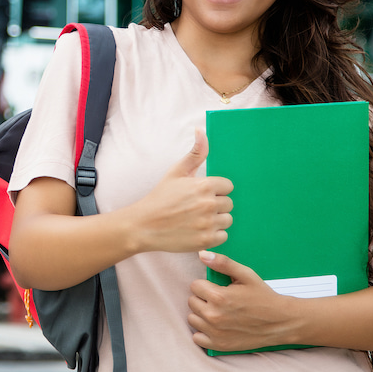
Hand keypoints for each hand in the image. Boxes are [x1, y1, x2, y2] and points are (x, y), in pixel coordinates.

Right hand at [128, 129, 234, 253]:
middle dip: (216, 205)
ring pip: (227, 220)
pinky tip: (199, 230)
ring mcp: (208, 223)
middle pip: (229, 203)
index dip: (215, 190)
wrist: (143, 225)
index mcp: (204, 185)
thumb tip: (202, 130)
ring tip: (198, 219)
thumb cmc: (160, 197)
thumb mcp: (176, 172)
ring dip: (217, 220)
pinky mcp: (206, 240)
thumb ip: (195, 153)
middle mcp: (208, 204)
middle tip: (197, 208)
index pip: (228, 186)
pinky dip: (214, 235)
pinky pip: (224, 236)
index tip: (201, 194)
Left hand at [187, 250, 297, 351]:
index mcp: (218, 296)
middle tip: (220, 300)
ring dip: (201, 314)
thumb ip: (223, 263)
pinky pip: (197, 337)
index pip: (194, 286)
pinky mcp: (218, 345)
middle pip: (192, 302)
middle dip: (203, 298)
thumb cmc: (263, 296)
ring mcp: (215, 332)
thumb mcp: (246, 275)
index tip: (217, 288)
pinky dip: (204, 332)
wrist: (281, 322)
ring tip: (218, 312)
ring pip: (192, 318)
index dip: (206, 285)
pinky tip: (216, 326)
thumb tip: (202, 254)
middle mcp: (214, 316)